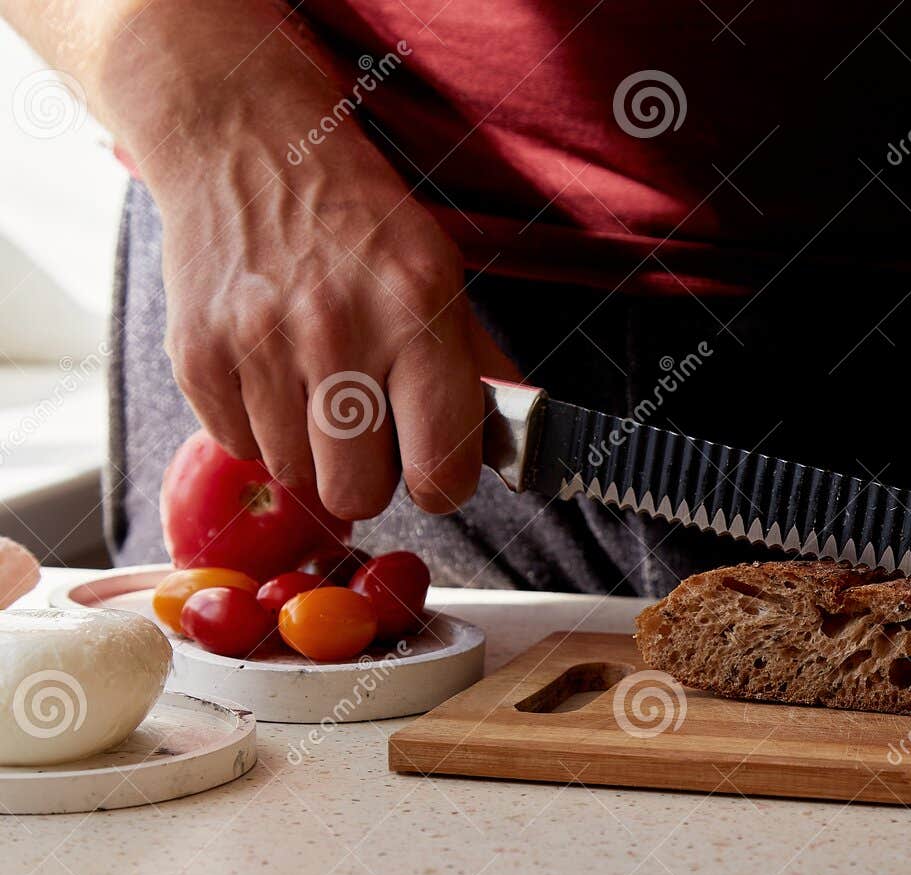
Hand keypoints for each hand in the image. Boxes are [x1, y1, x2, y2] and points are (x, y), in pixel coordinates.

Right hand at [145, 111, 513, 519]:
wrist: (248, 145)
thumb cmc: (359, 220)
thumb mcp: (440, 274)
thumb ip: (476, 367)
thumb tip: (514, 446)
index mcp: (417, 316)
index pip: (440, 469)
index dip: (442, 484)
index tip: (433, 468)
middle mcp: (337, 333)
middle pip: (357, 494)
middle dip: (368, 477)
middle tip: (367, 433)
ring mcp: (259, 344)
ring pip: (294, 475)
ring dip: (309, 449)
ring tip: (314, 385)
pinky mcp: (197, 353)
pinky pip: (237, 446)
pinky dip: (257, 426)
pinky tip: (270, 371)